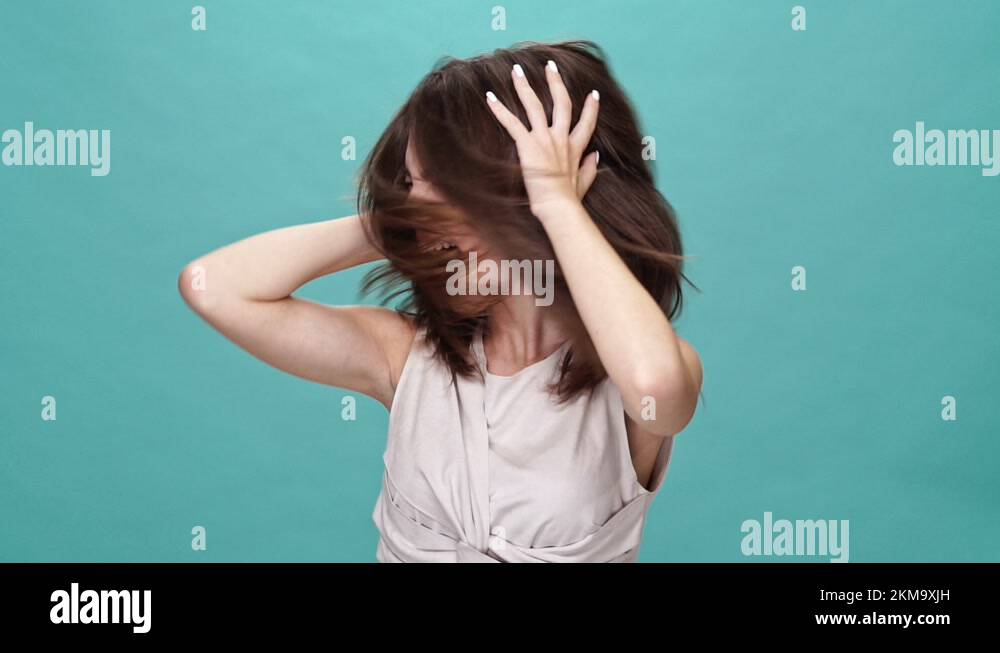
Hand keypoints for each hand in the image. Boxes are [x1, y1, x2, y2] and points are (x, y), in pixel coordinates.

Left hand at [485, 60, 599, 219]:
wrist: (558, 205)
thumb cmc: (569, 199)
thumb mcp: (584, 183)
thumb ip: (590, 168)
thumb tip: (596, 156)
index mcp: (575, 148)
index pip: (587, 122)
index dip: (591, 107)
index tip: (593, 94)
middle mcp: (561, 137)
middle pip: (561, 103)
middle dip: (555, 82)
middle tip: (550, 66)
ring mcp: (544, 138)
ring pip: (534, 105)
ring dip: (524, 86)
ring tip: (516, 70)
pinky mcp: (528, 144)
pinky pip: (511, 122)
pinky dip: (499, 109)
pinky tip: (489, 97)